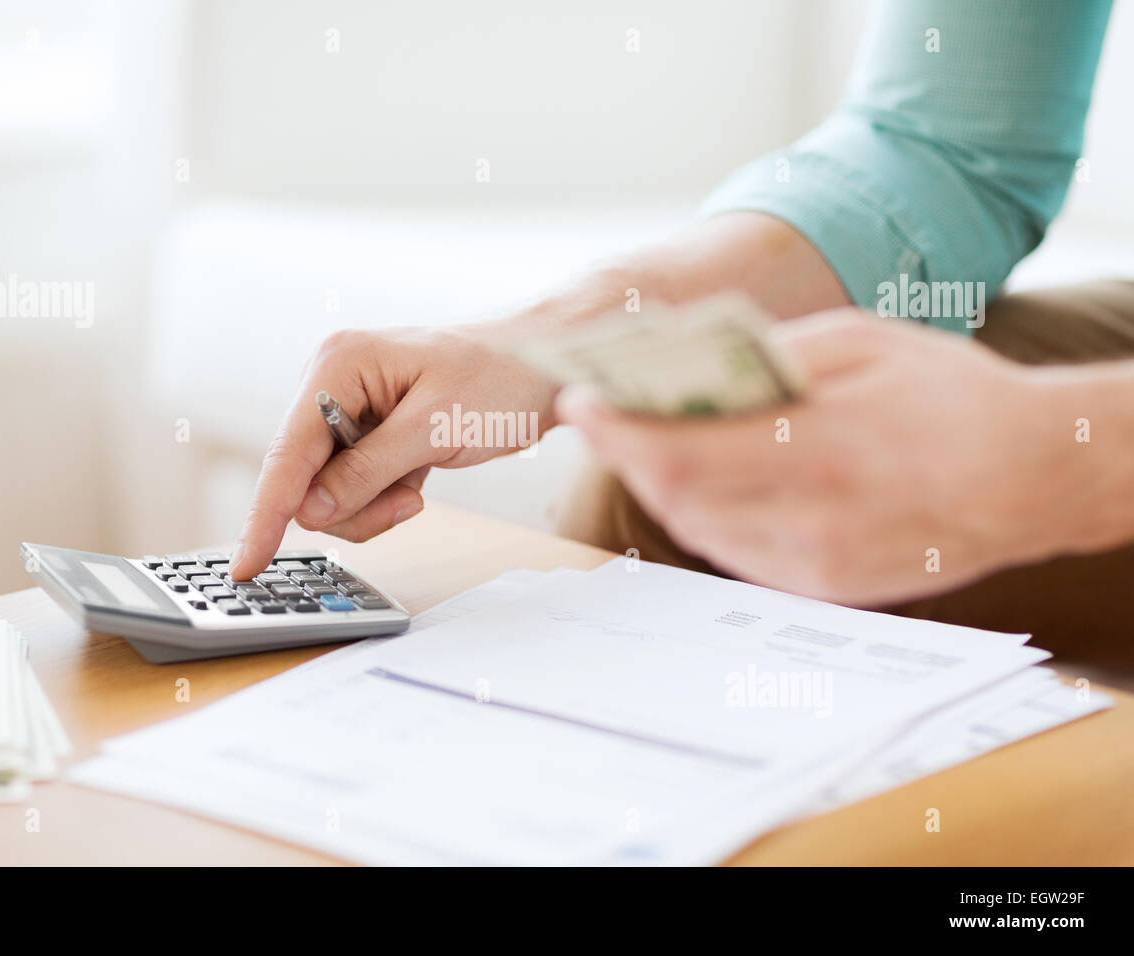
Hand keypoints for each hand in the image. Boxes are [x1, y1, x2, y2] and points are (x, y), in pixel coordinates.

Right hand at [230, 324, 557, 578]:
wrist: (543, 366)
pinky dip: (382, 497)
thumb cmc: (500, 378)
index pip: (286, 452)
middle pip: (303, 478)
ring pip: (327, 492)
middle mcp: (330, 382)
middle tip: (409, 500)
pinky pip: (351, 487)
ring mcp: (345, 409)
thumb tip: (311, 510)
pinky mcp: (363, 433)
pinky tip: (417, 476)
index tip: (246, 563)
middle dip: (352, 505)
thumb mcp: (437, 426)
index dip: (266, 513)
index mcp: (337, 363)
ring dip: (372, 504)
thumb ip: (369, 469)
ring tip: (419, 483)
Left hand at [556, 309, 1093, 606]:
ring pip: (701, 531)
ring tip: (649, 444)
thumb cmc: (953, 397)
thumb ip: (769, 357)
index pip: (679, 454)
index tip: (581, 405)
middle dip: (631, 456)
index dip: (617, 433)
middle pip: (677, 499)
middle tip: (608, 419)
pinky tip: (707, 481)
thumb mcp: (861, 345)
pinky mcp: (827, 590)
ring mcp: (819, 566)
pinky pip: (738, 554)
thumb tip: (687, 364)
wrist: (1036, 476)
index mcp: (820, 451)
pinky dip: (708, 515)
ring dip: (664, 487)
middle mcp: (813, 522)